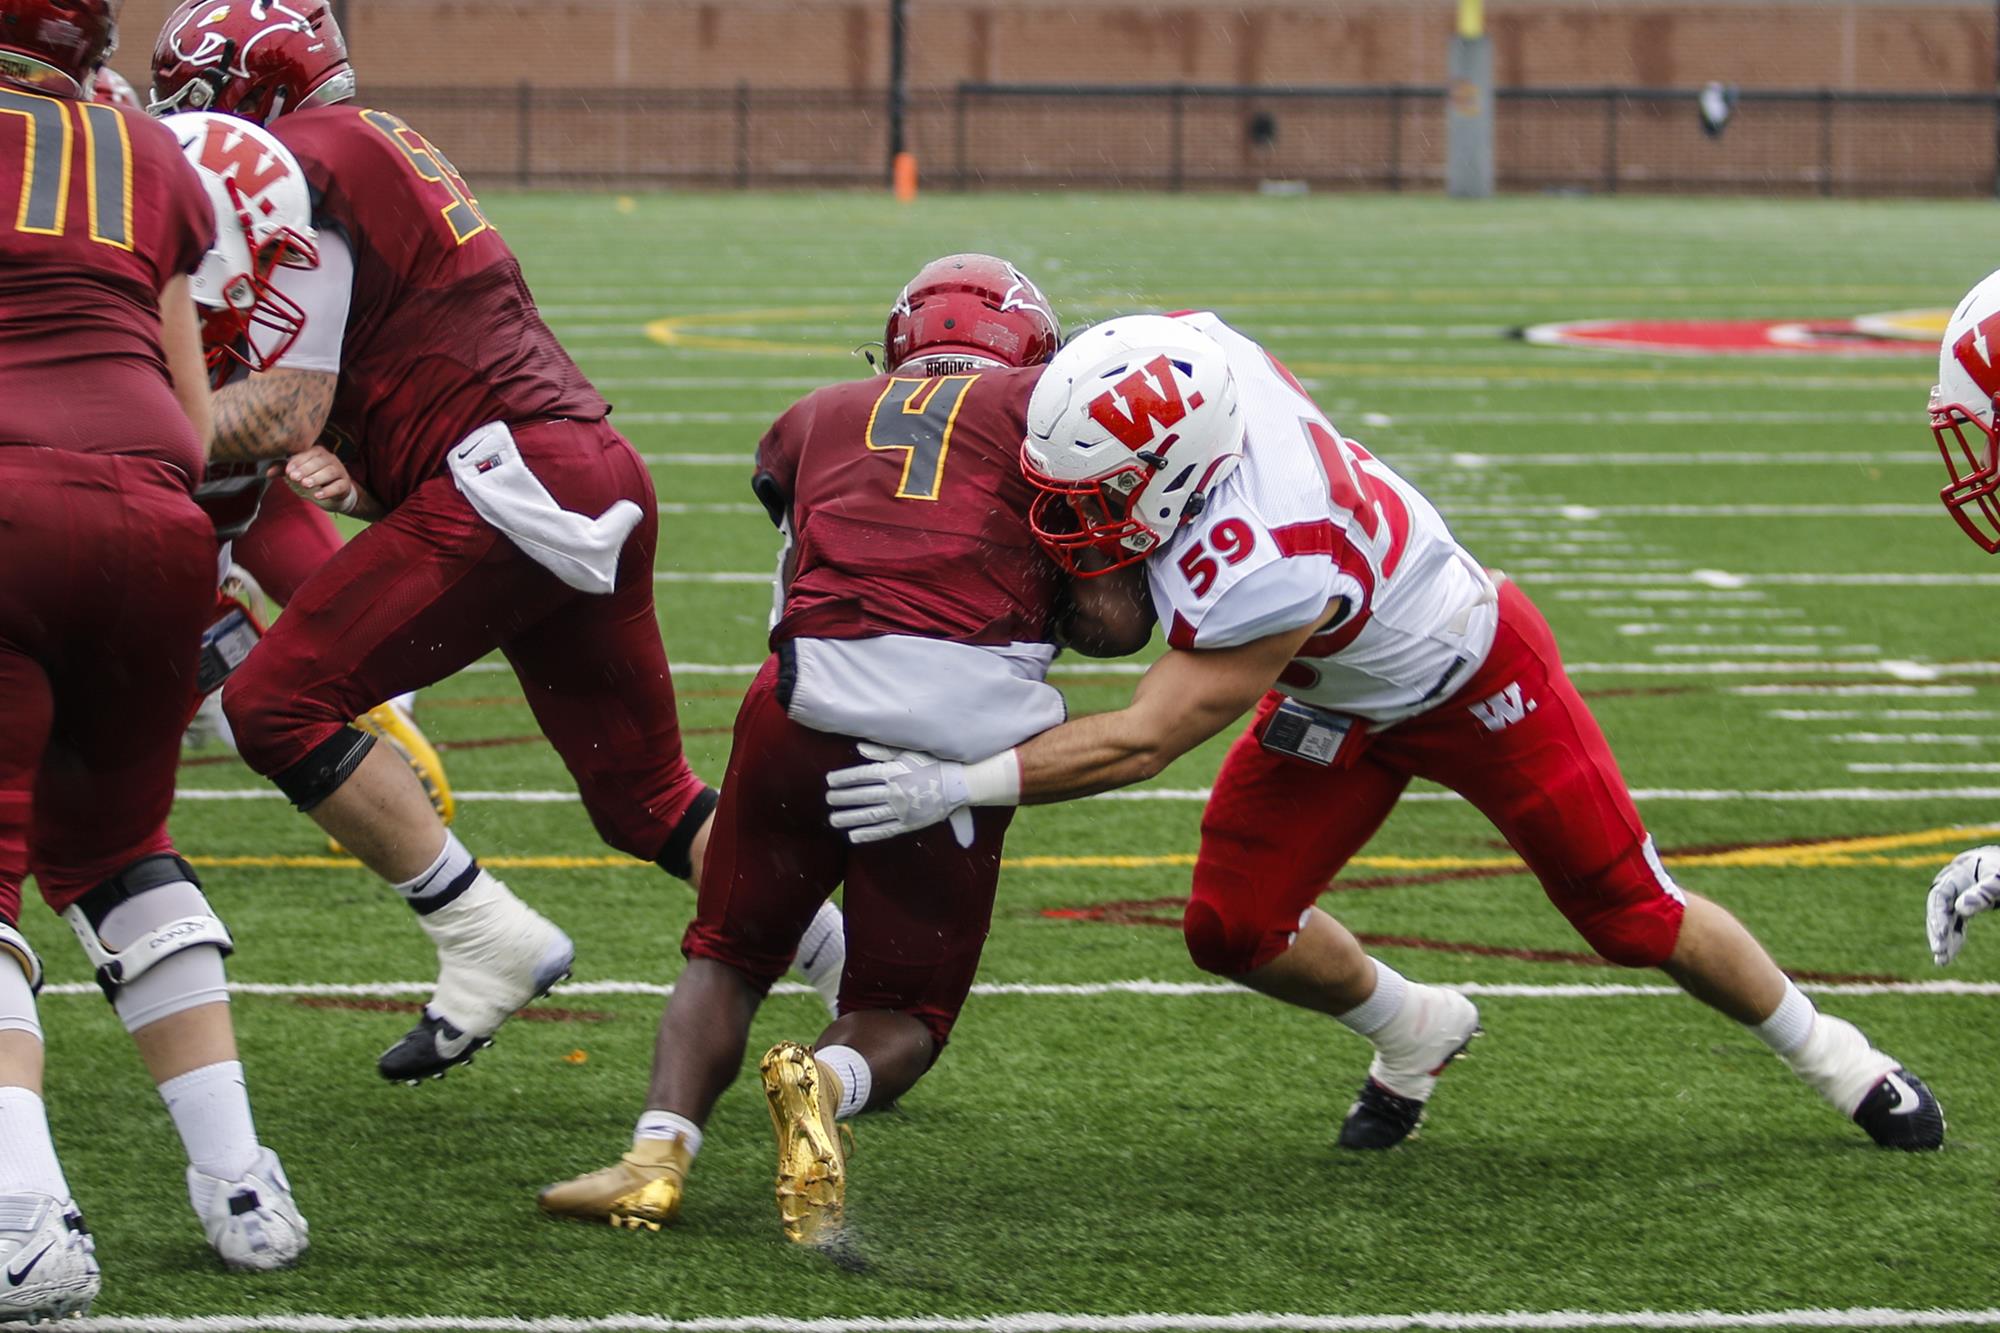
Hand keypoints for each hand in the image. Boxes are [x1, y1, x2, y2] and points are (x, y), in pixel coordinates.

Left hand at [281, 446, 362, 514]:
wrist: (335, 491)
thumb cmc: (313, 478)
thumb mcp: (297, 473)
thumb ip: (283, 470)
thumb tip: (267, 473)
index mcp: (318, 452)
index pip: (308, 454)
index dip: (298, 462)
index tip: (287, 471)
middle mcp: (330, 458)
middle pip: (319, 462)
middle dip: (306, 469)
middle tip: (294, 478)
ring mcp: (340, 470)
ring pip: (330, 472)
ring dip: (317, 478)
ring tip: (305, 485)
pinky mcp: (345, 484)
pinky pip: (338, 486)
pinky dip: (328, 491)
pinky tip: (317, 495)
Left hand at [825, 743, 973, 846]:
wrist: (958, 784)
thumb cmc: (934, 764)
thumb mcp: (909, 752)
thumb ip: (883, 751)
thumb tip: (860, 747)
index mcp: (894, 772)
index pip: (862, 776)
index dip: (844, 778)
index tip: (830, 781)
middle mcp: (895, 792)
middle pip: (862, 795)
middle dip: (842, 798)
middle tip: (828, 799)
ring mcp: (901, 810)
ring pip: (870, 815)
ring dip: (850, 817)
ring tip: (834, 819)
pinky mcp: (908, 824)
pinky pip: (885, 830)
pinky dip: (868, 834)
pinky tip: (853, 835)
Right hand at [1927, 844, 1999, 965]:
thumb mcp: (1999, 879)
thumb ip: (1984, 891)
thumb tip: (1961, 909)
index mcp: (1956, 874)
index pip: (1939, 896)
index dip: (1938, 915)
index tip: (1942, 933)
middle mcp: (1952, 887)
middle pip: (1938, 910)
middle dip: (1937, 932)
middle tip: (1939, 951)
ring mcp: (1958, 897)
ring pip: (1945, 921)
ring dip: (1943, 940)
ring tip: (1941, 961)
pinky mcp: (1966, 907)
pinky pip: (1955, 924)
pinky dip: (1953, 939)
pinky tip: (1949, 955)